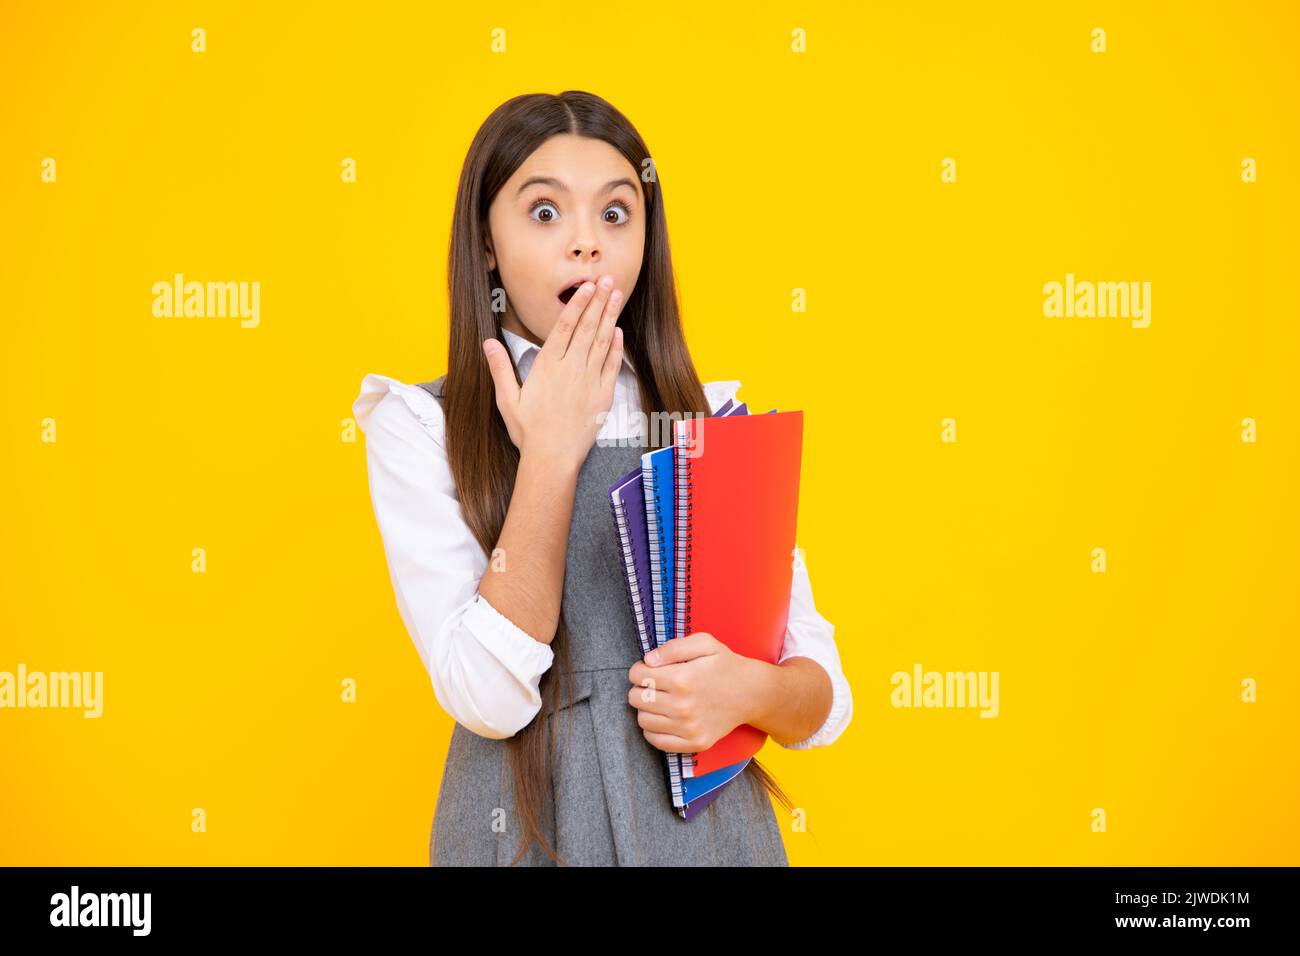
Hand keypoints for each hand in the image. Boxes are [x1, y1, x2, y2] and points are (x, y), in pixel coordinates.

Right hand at [482, 275, 625, 470]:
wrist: (552, 458)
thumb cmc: (528, 431)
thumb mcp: (507, 399)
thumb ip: (500, 368)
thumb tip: (488, 342)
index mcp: (547, 366)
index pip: (564, 326)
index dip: (577, 304)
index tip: (586, 287)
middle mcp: (570, 369)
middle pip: (586, 328)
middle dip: (597, 302)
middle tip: (607, 281)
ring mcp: (589, 381)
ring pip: (601, 342)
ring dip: (609, 317)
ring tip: (616, 296)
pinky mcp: (603, 396)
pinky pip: (612, 366)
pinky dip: (616, 347)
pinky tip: (618, 332)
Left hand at [625, 632, 755, 753]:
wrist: (752, 693)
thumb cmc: (725, 665)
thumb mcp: (705, 643)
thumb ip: (673, 647)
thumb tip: (648, 660)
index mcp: (683, 679)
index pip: (637, 676)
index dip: (639, 669)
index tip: (648, 669)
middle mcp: (683, 707)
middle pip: (636, 699)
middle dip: (640, 688)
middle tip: (654, 684)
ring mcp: (689, 728)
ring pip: (643, 720)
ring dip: (646, 708)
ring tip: (660, 700)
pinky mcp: (694, 743)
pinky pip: (656, 741)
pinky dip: (653, 730)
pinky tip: (664, 718)